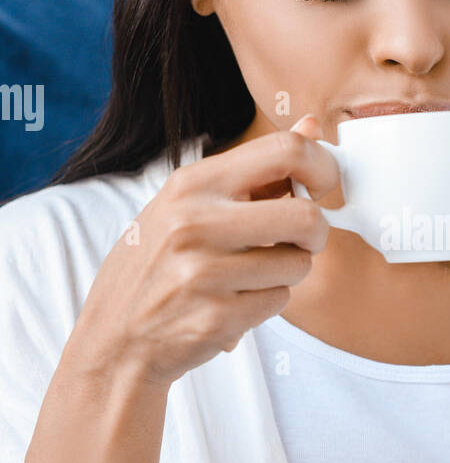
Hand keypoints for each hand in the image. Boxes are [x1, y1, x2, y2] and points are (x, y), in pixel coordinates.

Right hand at [71, 117, 336, 389]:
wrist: (115, 336)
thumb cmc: (158, 263)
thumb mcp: (189, 202)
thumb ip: (255, 168)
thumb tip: (313, 126)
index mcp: (192, 184)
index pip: (285, 150)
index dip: (322, 167)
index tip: (322, 186)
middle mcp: (195, 224)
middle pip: (306, 218)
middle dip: (316, 233)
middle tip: (300, 241)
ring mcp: (203, 274)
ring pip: (298, 265)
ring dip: (286, 272)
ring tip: (248, 274)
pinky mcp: (215, 318)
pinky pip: (278, 301)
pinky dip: (266, 302)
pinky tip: (233, 301)